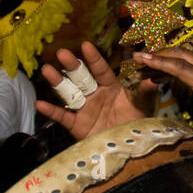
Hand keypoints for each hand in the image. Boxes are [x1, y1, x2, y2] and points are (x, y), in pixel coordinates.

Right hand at [35, 42, 157, 141]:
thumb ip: (145, 91)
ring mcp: (85, 109)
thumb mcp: (142, 105)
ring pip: (69, 93)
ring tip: (47, 70)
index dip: (93, 58)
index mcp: (110, 87)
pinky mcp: (77, 125)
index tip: (86, 45)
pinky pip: (63, 117)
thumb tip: (153, 78)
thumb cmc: (137, 122)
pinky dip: (51, 111)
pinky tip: (40, 104)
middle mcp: (95, 95)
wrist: (130, 147)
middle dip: (72, 65)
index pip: (101, 70)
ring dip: (57, 82)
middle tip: (62, 52)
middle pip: (81, 77)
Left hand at [133, 48, 192, 137]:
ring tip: (136, 57)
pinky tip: (145, 61)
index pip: (188, 61)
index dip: (170, 61)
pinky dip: (160, 62)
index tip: (154, 65)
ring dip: (155, 56)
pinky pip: (178, 67)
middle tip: (140, 58)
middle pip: (179, 54)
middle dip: (159, 54)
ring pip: (176, 57)